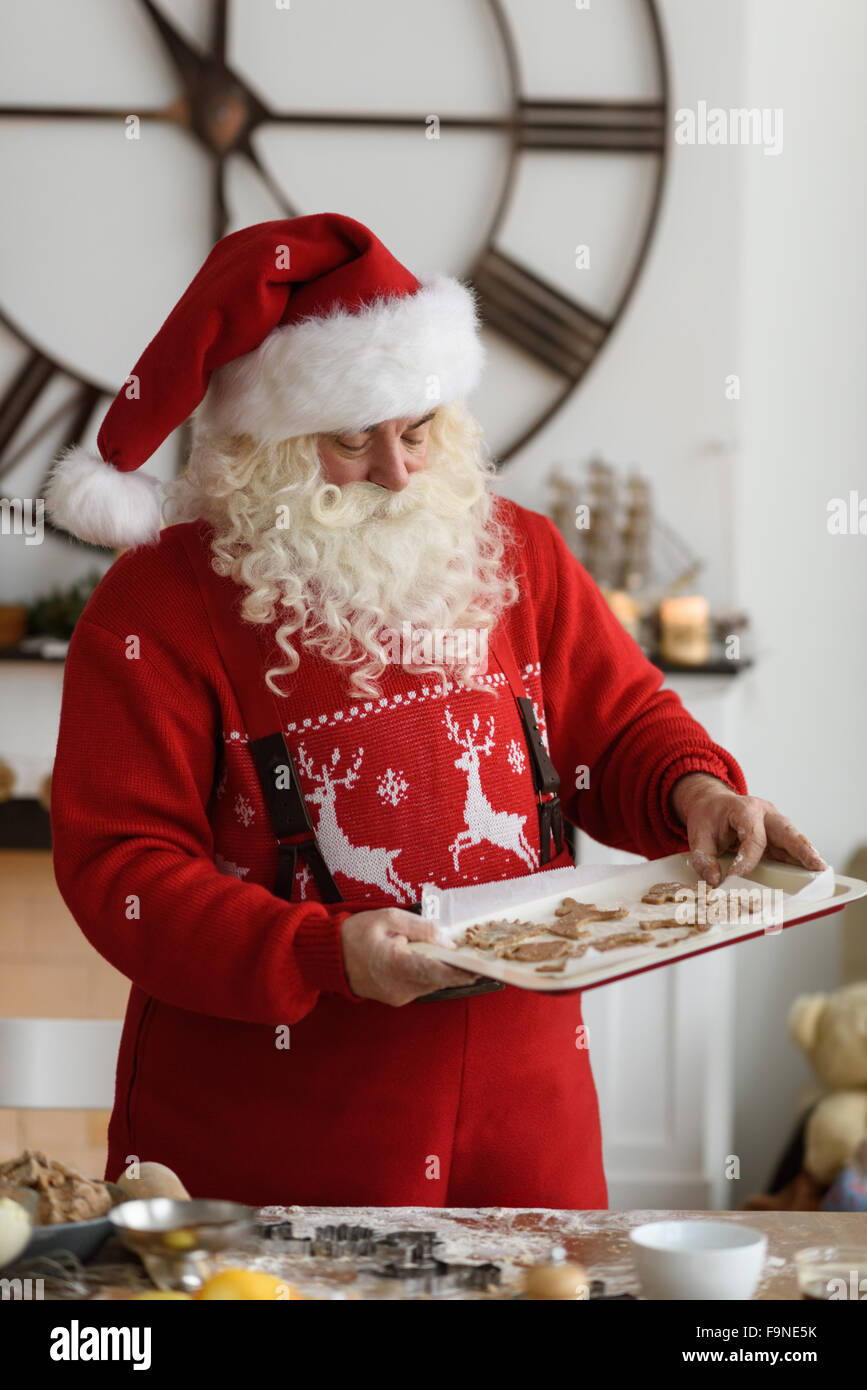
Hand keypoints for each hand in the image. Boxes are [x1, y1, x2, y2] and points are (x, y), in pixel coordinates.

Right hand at [340, 907, 479, 1005]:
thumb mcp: (387, 918)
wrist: (329, 958)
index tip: (479, 969)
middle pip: (438, 980)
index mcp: (395, 965)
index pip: (435, 972)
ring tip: (452, 954)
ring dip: (442, 970)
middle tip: (475, 956)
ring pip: (431, 983)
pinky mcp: (397, 998)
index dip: (460, 972)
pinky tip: (430, 959)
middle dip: (456, 969)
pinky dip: (429, 973)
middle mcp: (398, 986)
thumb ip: (420, 928)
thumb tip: (446, 941)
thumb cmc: (355, 934)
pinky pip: (421, 985)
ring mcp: (398, 996)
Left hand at [670, 773, 826, 886]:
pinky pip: (791, 847)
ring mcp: (774, 824)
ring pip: (794, 839)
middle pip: (787, 831)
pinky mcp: (777, 835)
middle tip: (816, 865)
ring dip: (807, 856)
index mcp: (745, 809)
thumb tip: (714, 881)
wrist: (713, 804)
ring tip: (819, 871)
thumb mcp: (698, 835)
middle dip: (802, 849)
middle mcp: (765, 814)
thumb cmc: (709, 817)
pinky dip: (801, 859)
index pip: (753, 838)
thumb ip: (703, 858)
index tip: (736, 879)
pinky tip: (810, 872)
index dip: (746, 861)